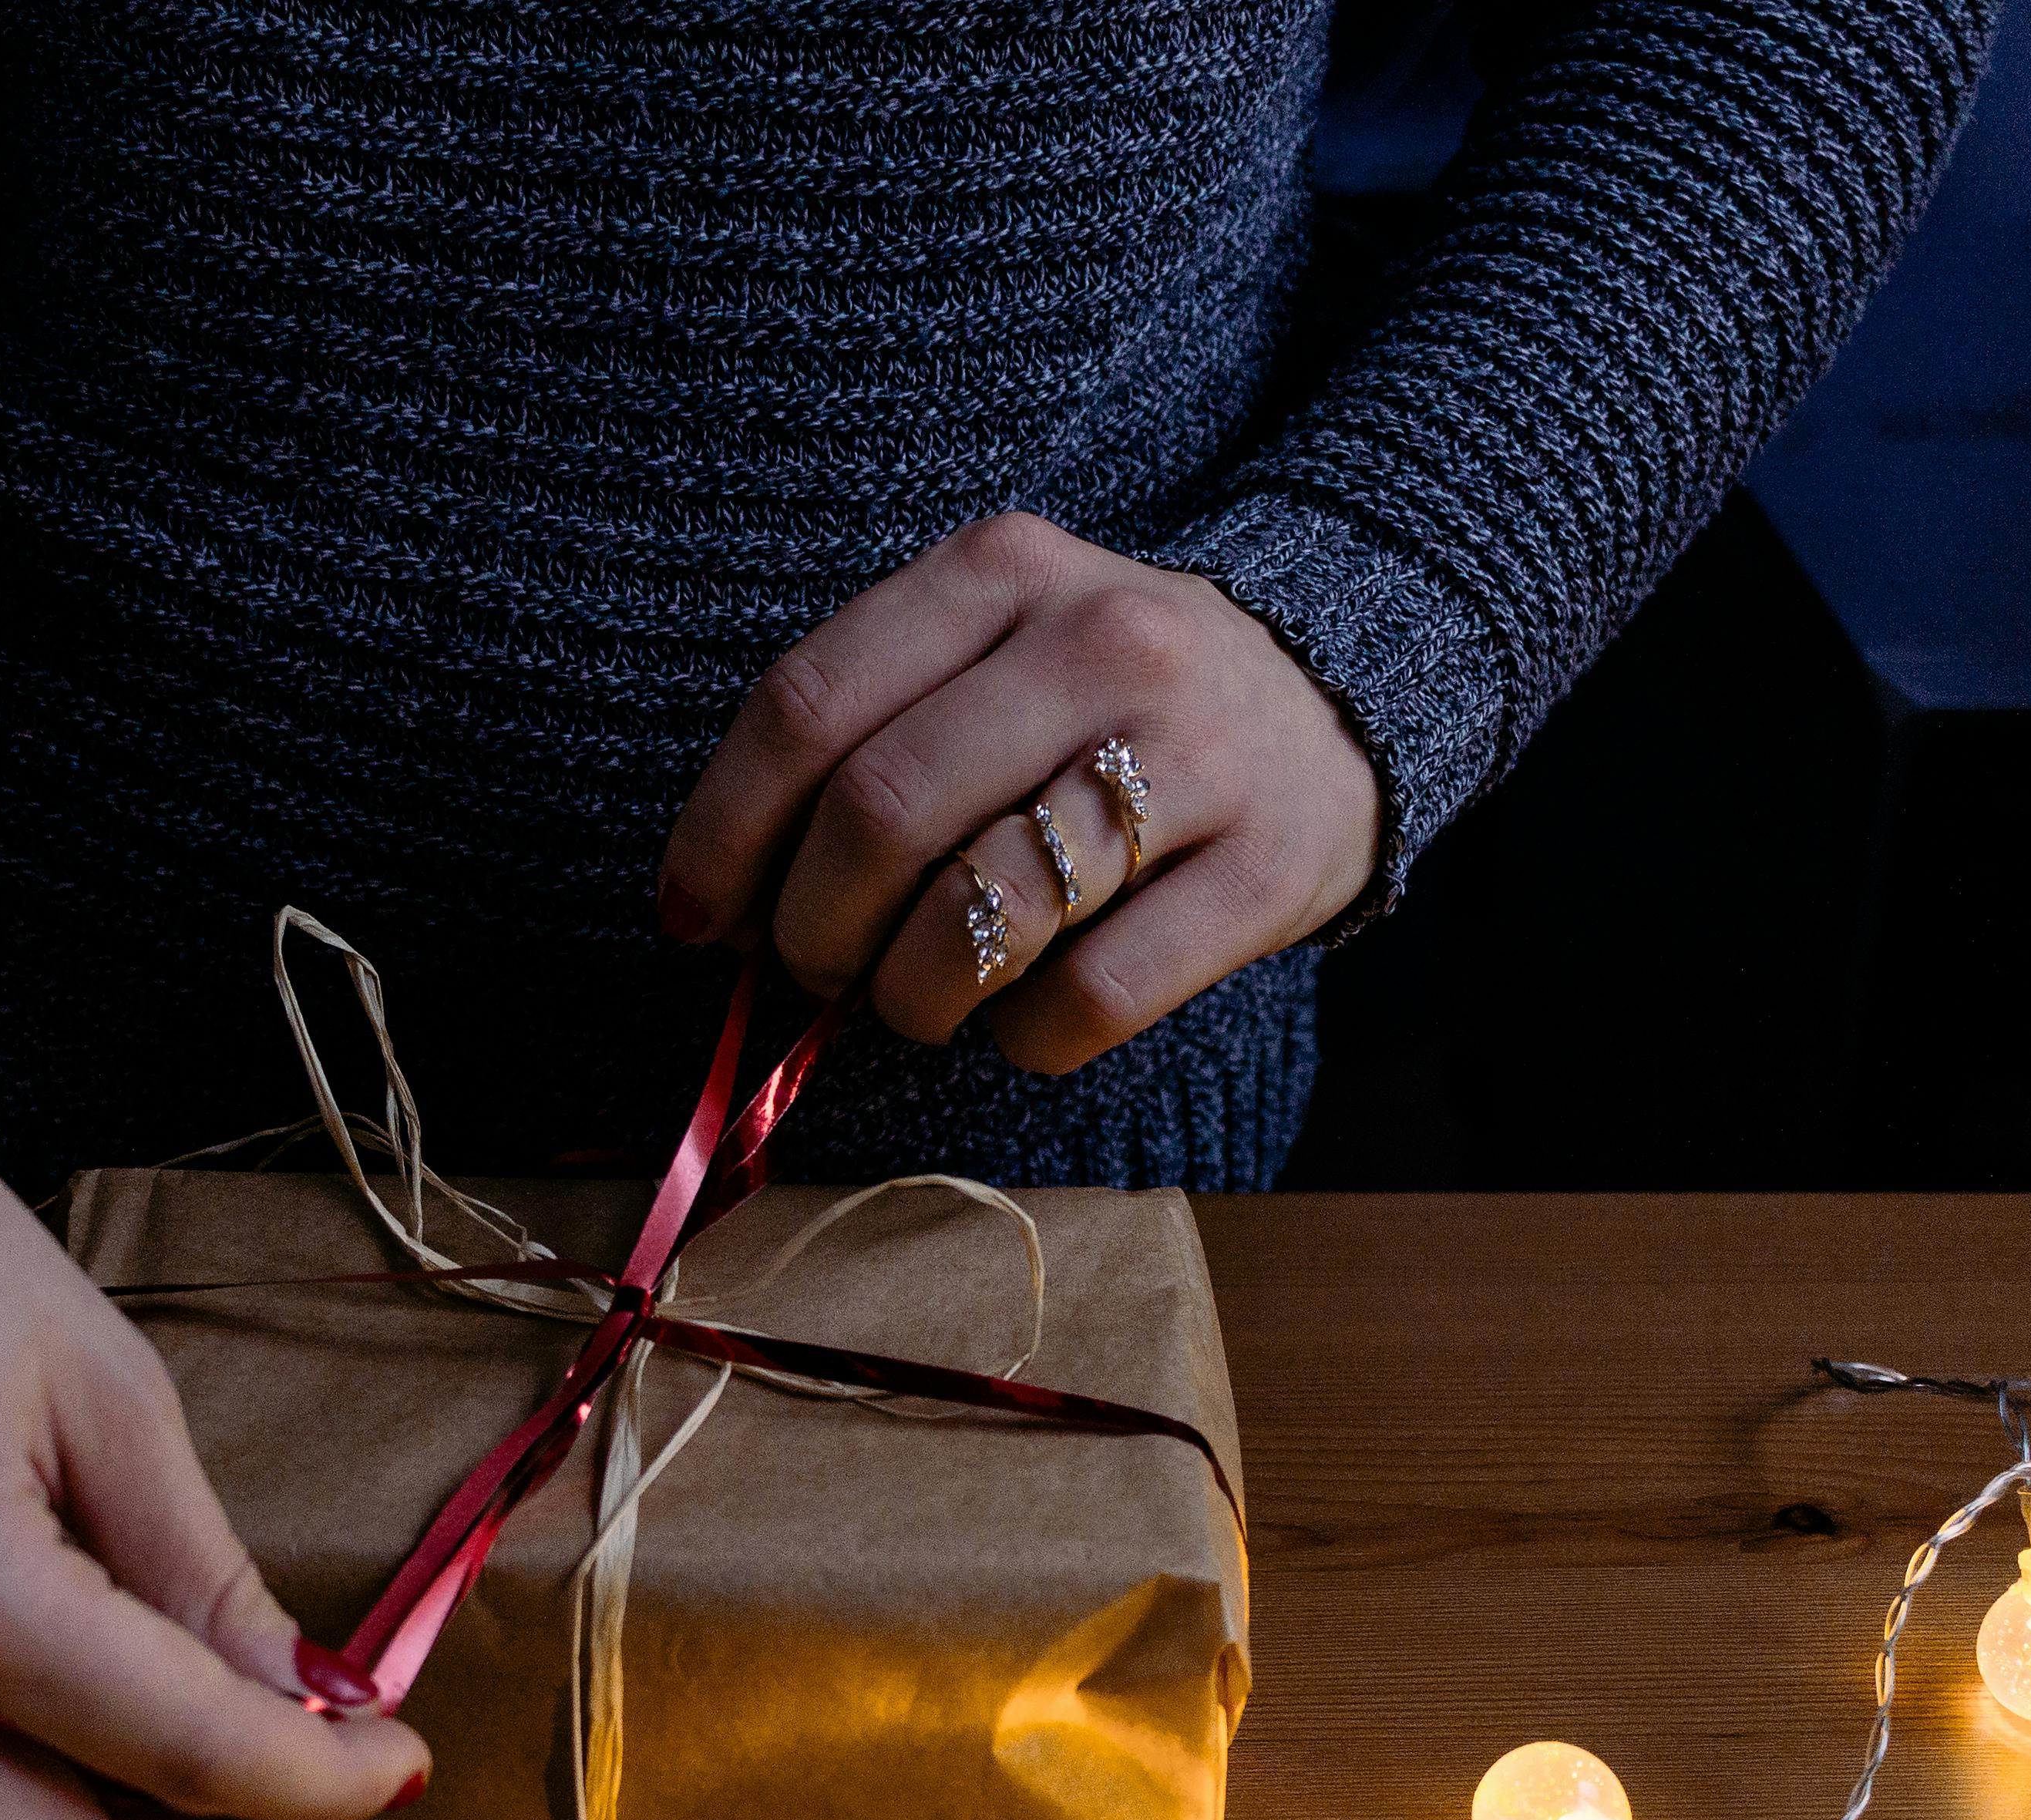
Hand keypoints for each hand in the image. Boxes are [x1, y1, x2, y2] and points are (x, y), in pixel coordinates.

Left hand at [656, 511, 1380, 1068]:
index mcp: (1001, 571)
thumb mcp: (992, 650)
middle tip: (818, 969)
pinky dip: (1025, 1037)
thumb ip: (870, 732)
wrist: (1337, 697)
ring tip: (916, 999)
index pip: (805, 705)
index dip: (723, 832)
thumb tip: (727, 901)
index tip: (693, 916)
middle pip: (881, 812)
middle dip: (813, 929)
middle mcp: (1101, 641)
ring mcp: (1198, 752)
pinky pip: (1094, 995)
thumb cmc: (1109, 700)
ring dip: (911, 994)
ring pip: (986, 912)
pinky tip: (1025, 1016)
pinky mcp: (1269, 868)